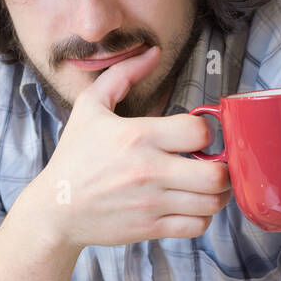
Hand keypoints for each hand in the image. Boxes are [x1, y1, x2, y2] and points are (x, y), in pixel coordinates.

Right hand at [32, 45, 230, 251]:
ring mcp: (151, 202)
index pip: (199, 132)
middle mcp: (149, 170)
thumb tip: (153, 52)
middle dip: (224, 168)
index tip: (200, 137)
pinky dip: (202, 218)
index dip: (209, 132)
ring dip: (218, 194)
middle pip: (216, 174)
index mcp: (138, 136)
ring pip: (211, 202)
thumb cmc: (75, 156)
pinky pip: (196, 227)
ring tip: (208, 186)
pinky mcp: (150, 228)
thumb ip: (122, 75)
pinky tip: (192, 206)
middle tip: (216, 164)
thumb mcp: (90, 107)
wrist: (56, 208)